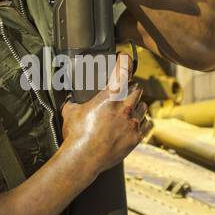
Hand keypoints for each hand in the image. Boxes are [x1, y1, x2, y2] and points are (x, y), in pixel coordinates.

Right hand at [58, 53, 149, 175]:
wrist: (84, 158)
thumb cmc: (76, 134)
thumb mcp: (70, 112)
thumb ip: (72, 103)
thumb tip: (67, 100)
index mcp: (110, 96)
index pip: (123, 70)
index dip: (125, 61)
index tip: (125, 57)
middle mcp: (125, 107)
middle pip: (137, 89)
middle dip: (131, 88)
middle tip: (125, 90)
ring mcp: (133, 123)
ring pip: (144, 106)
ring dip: (138, 105)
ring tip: (131, 108)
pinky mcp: (136, 138)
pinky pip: (147, 125)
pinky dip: (144, 122)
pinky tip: (139, 123)